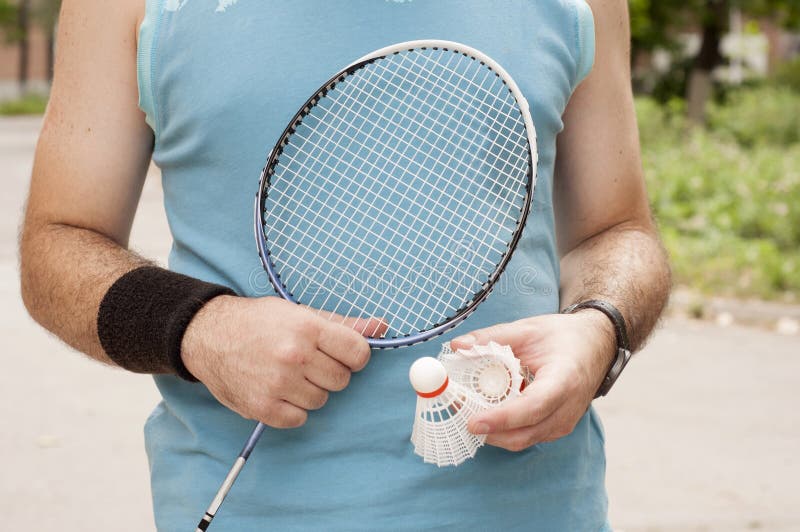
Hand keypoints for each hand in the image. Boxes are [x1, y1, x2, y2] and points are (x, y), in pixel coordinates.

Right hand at [181, 295, 387, 428]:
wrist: (208, 334)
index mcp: (307, 328)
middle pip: (341, 380)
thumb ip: (343, 324)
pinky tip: (279, 391)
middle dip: (330, 373)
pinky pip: (298, 419)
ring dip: (310, 391)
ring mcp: (278, 383)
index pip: (358, 353)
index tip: (342, 355)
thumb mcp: (300, 313)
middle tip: (309, 363)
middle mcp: (294, 355)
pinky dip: (292, 410)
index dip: (354, 356)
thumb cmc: (259, 322)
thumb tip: (382, 327)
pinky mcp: (262, 407)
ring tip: (289, 374)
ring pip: (321, 400)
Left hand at [450, 311, 615, 450]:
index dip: (501, 418)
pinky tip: (488, 414)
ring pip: (523, 440)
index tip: (473, 421)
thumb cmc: (563, 337)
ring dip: (493, 433)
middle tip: (457, 413)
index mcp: (563, 379)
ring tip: (467, 413)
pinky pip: (528, 436)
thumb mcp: (526, 329)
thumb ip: (491, 337)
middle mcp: (567, 408)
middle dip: (488, 430)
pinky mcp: (558, 427)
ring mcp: (565, 422)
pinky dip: (505, 431)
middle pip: (524, 433)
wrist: (595, 346)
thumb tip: (457, 346)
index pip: (532, 407)